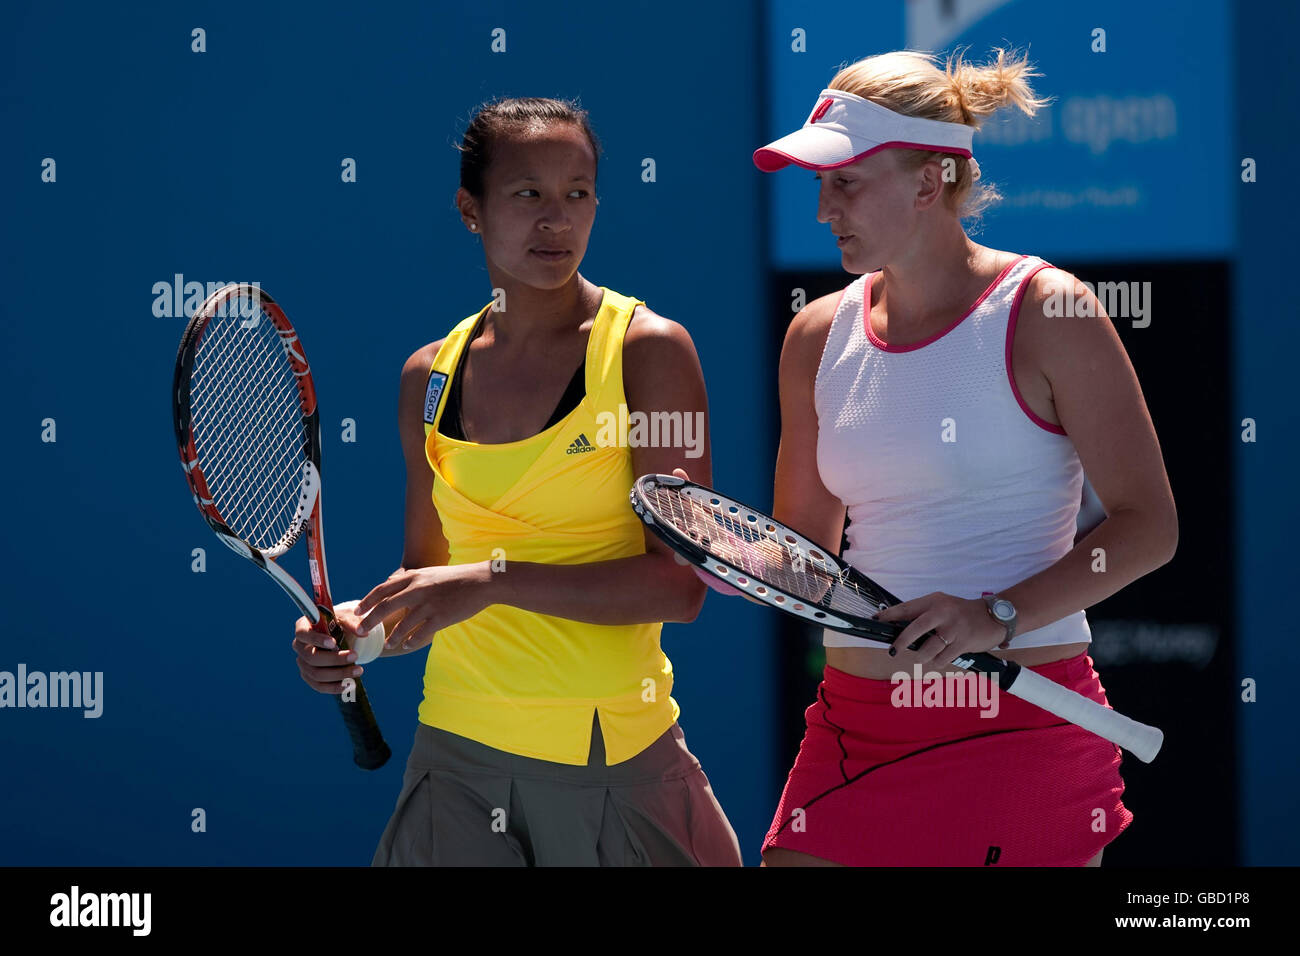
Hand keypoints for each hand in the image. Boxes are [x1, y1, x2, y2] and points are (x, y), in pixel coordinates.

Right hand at [292, 610, 364, 694]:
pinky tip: (349, 685)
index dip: (316, 640)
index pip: (303, 634)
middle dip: (334, 659)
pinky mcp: (309, 676)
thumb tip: (363, 633)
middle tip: (355, 655)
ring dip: (339, 674)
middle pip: (311, 657)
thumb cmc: (341, 623)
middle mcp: (299, 646)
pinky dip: (334, 687)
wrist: (342, 635)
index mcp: (303, 627)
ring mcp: (303, 663)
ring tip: (359, 670)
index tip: (334, 643)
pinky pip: (319, 686)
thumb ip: (352, 623)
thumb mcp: (347, 617)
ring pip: (316, 674)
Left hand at [355, 562, 494, 653]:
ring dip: (392, 636)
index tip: (357, 611)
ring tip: (388, 644)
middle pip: (385, 606)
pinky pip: (420, 633)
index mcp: (414, 577)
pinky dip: (411, 641)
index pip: (382, 589)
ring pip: (402, 624)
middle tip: (361, 631)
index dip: (367, 601)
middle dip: (370, 621)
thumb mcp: (430, 573)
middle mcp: (418, 589)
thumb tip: (391, 583)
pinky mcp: (441, 617)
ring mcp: (429, 604)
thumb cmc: (456, 578)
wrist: (480, 582)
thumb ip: (411, 580)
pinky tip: (407, 645)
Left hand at [873, 592, 1008, 667]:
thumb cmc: (962, 613)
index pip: (906, 608)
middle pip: (914, 630)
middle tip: (893, 650)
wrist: (994, 617)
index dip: (889, 616)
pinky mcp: (962, 643)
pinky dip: (937, 662)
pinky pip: (941, 659)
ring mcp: (953, 629)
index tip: (876, 621)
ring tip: (923, 656)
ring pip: (927, 650)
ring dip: (922, 657)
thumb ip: (923, 614)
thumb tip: (898, 628)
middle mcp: (942, 613)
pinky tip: (941, 657)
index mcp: (934, 601)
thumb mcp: (943, 605)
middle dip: (901, 642)